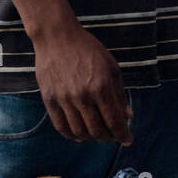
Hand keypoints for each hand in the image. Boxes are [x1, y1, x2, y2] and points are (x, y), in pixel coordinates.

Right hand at [33, 22, 132, 143]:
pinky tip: (79, 135)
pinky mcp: (50, 99)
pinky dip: (71, 135)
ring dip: (91, 138)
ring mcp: (64, 99)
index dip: (123, 135)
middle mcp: (83, 96)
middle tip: (112, 136)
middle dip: (108, 138)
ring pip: (79, 132)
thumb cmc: (88, 49)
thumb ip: (119, 94)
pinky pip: (61, 126)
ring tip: (97, 134)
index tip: (127, 140)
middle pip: (97, 131)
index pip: (114, 121)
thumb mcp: (111, 67)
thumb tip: (128, 116)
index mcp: (101, 86)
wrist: (57, 37)